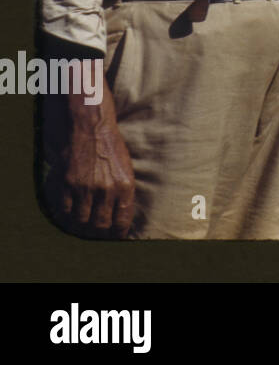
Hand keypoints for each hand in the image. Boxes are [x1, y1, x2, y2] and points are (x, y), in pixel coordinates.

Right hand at [49, 82, 135, 238]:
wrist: (91, 128)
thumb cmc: (112, 147)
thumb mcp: (127, 168)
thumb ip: (124, 192)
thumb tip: (121, 216)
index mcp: (125, 186)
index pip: (122, 221)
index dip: (118, 233)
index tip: (115, 236)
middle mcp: (106, 189)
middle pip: (101, 225)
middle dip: (99, 232)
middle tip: (97, 231)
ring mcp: (85, 187)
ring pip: (82, 221)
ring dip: (82, 225)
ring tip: (83, 223)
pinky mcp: (67, 184)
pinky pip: (65, 211)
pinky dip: (67, 215)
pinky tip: (70, 212)